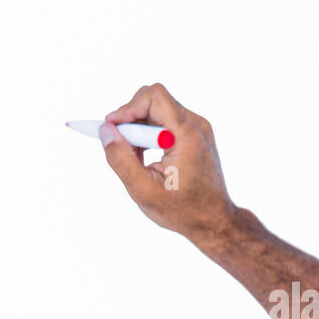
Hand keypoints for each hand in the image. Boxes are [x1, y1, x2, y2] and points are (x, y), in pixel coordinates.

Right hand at [99, 83, 235, 242]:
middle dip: (131, 119)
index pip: (154, 97)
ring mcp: (198, 129)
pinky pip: (166, 121)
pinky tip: (145, 157)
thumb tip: (105, 130)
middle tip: (120, 146)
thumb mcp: (143, 189)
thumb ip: (121, 158)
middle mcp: (196, 125)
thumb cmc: (182, 210)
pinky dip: (150, 134)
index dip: (128, 108)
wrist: (213, 221)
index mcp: (187, 136)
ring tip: (134, 157)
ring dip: (139, 128)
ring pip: (158, 110)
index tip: (112, 129)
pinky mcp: (195, 135)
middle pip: (154, 100)